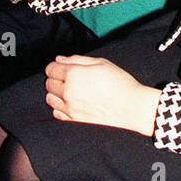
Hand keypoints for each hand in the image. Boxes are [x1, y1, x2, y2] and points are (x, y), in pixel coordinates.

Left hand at [44, 55, 160, 135]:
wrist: (132, 106)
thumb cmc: (119, 83)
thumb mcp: (100, 62)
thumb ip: (77, 59)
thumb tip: (59, 59)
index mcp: (73, 75)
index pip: (50, 69)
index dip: (56, 66)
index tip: (63, 67)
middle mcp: (68, 92)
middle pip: (48, 83)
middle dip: (56, 78)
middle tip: (69, 78)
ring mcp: (70, 108)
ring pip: (49, 98)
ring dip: (56, 93)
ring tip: (70, 90)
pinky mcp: (75, 120)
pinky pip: (56, 113)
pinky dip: (60, 107)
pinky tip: (71, 103)